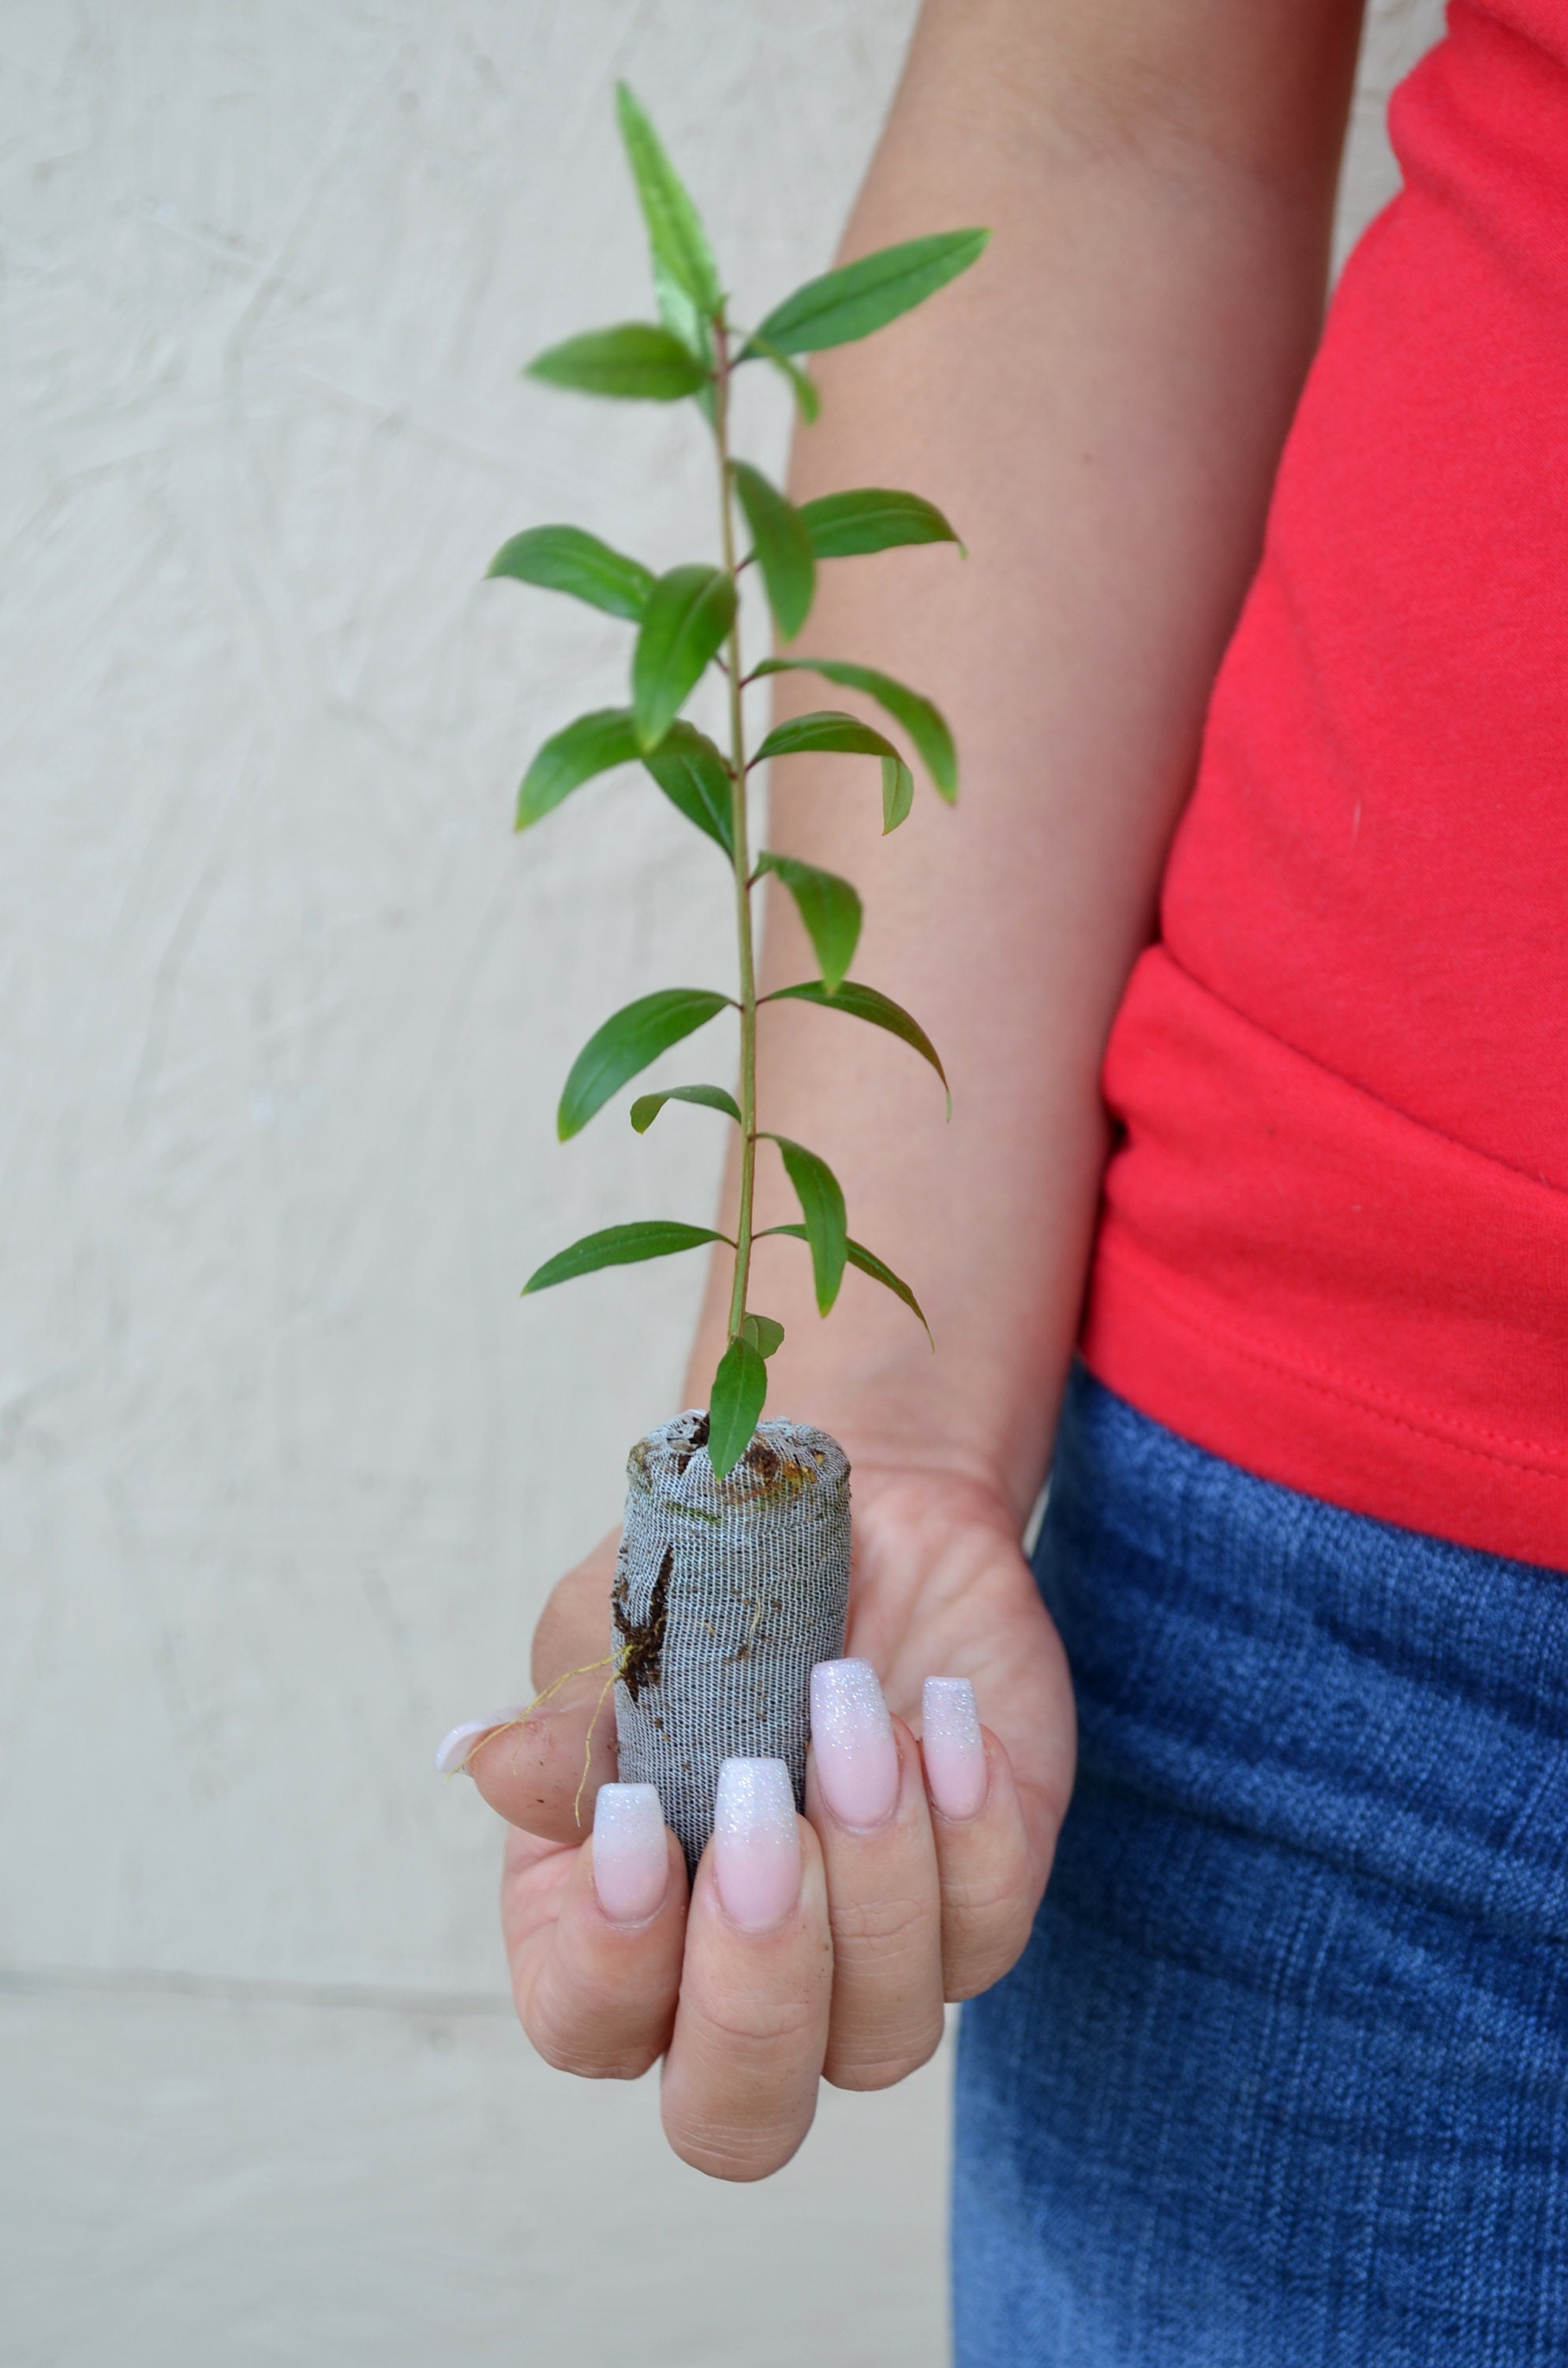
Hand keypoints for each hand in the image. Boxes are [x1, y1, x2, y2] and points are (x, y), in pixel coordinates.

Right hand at [446, 1467, 1073, 2180]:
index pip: (588, 2027)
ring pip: (882, 2037)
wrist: (862, 1520)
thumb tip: (497, 1771)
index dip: (611, 1959)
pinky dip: (969, 1825)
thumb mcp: (625, 1635)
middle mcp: (736, 1981)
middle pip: (739, 2117)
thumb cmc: (715, 1597)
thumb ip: (572, 1720)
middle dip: (756, 1982)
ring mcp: (871, 1963)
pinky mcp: (982, 1904)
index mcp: (607, 1930)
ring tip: (851, 1711)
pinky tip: (940, 1711)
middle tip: (761, 1811)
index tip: (638, 1817)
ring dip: (874, 1872)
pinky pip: (990, 1929)